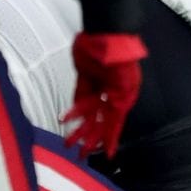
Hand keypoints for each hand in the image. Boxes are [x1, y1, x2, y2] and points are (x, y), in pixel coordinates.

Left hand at [64, 31, 146, 157]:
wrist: (106, 35)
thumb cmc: (120, 57)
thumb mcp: (126, 84)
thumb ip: (119, 105)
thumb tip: (113, 123)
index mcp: (124, 97)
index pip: (116, 124)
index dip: (111, 140)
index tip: (108, 155)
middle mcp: (110, 95)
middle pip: (99, 122)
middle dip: (90, 140)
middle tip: (81, 156)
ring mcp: (97, 89)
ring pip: (87, 114)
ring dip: (78, 129)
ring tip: (68, 144)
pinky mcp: (84, 81)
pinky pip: (78, 99)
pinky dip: (72, 111)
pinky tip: (64, 120)